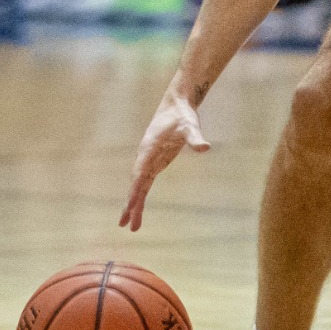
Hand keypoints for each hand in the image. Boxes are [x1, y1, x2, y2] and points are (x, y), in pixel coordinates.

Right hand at [120, 87, 209, 231]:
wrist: (176, 105)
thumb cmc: (182, 115)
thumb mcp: (190, 126)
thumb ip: (195, 138)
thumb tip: (205, 148)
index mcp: (149, 149)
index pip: (140, 174)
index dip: (135, 191)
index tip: (130, 206)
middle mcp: (145, 156)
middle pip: (136, 184)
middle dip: (131, 204)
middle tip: (125, 225)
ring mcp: (148, 159)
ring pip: (138, 185)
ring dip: (133, 203)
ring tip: (128, 224)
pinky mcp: (155, 161)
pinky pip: (144, 182)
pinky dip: (140, 195)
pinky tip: (137, 207)